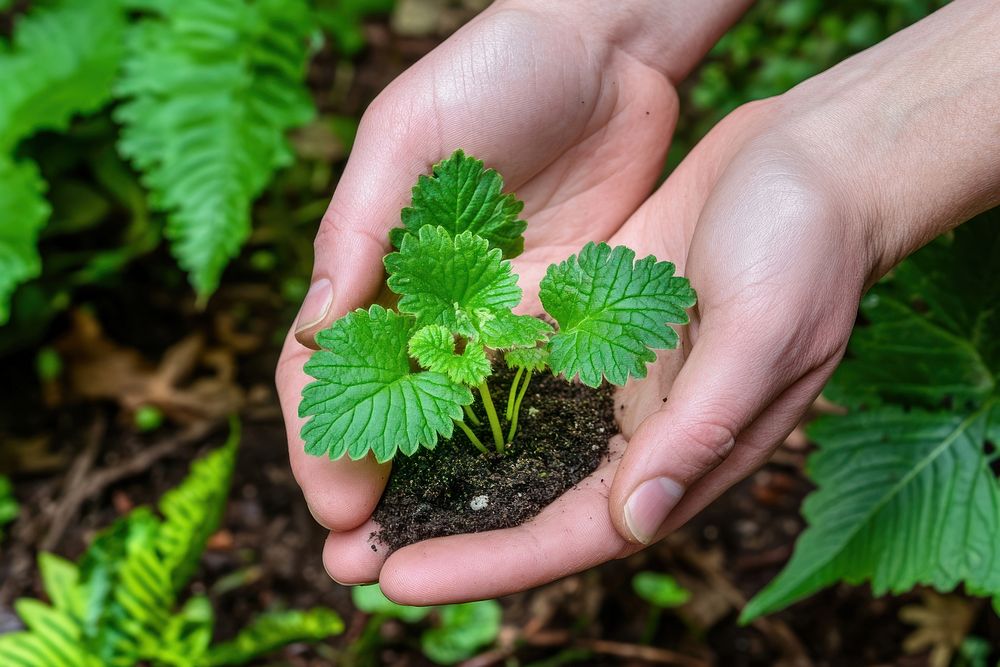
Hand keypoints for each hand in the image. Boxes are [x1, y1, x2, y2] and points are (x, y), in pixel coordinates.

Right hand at [276, 0, 748, 583]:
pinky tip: (511, 498)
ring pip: (456, 418)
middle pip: (388, 409)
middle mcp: (430, 300)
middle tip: (362, 562)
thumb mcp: (408, 136)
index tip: (333, 503)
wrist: (606, 48)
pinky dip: (514, 446)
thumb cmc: (494, 71)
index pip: (329, 367)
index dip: (322, 437)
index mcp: (376, 260)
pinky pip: (532, 392)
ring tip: (433, 555)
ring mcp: (496, 314)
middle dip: (370, 485)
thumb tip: (313, 330)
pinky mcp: (561, 314)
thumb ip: (359, 230)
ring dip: (438, 487)